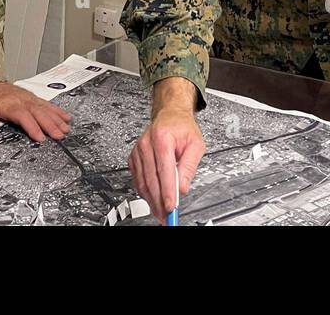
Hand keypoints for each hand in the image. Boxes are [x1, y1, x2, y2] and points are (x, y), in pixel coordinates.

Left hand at [0, 82, 71, 140]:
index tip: (40, 137)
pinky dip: (57, 111)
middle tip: (59, 135)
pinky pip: (47, 104)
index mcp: (8, 103)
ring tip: (65, 129)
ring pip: (45, 108)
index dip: (32, 126)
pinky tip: (65, 117)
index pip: (22, 115)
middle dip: (50, 124)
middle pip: (38, 112)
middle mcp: (21, 99)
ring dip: (56, 118)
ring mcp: (29, 98)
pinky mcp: (33, 98)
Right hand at [129, 77, 204, 221]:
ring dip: (151, 200)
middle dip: (159, 201)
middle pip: (151, 179)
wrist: (170, 115)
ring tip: (160, 211)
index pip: (164, 170)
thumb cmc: (182, 127)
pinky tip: (152, 198)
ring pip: (142, 182)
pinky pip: (137, 179)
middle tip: (166, 215)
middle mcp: (146, 144)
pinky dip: (144, 191)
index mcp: (162, 139)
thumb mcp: (195, 144)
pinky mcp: (134, 157)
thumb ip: (189, 167)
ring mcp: (138, 151)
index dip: (167, 191)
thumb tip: (182, 188)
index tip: (171, 206)